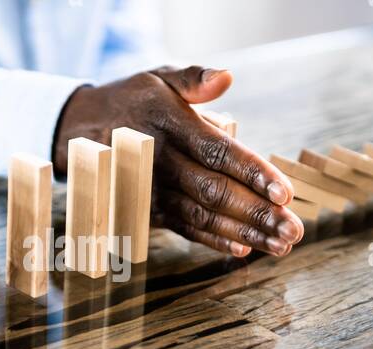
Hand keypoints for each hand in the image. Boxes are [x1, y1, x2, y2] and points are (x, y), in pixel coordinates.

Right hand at [52, 65, 302, 257]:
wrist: (79, 130)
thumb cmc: (134, 100)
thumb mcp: (159, 76)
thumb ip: (194, 78)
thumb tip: (227, 77)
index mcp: (170, 124)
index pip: (218, 152)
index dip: (252, 173)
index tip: (284, 192)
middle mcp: (161, 161)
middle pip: (215, 191)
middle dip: (258, 213)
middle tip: (294, 230)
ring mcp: (153, 190)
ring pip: (204, 216)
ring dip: (245, 233)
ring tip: (281, 245)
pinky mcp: (149, 209)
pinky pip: (186, 228)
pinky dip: (214, 240)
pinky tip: (245, 249)